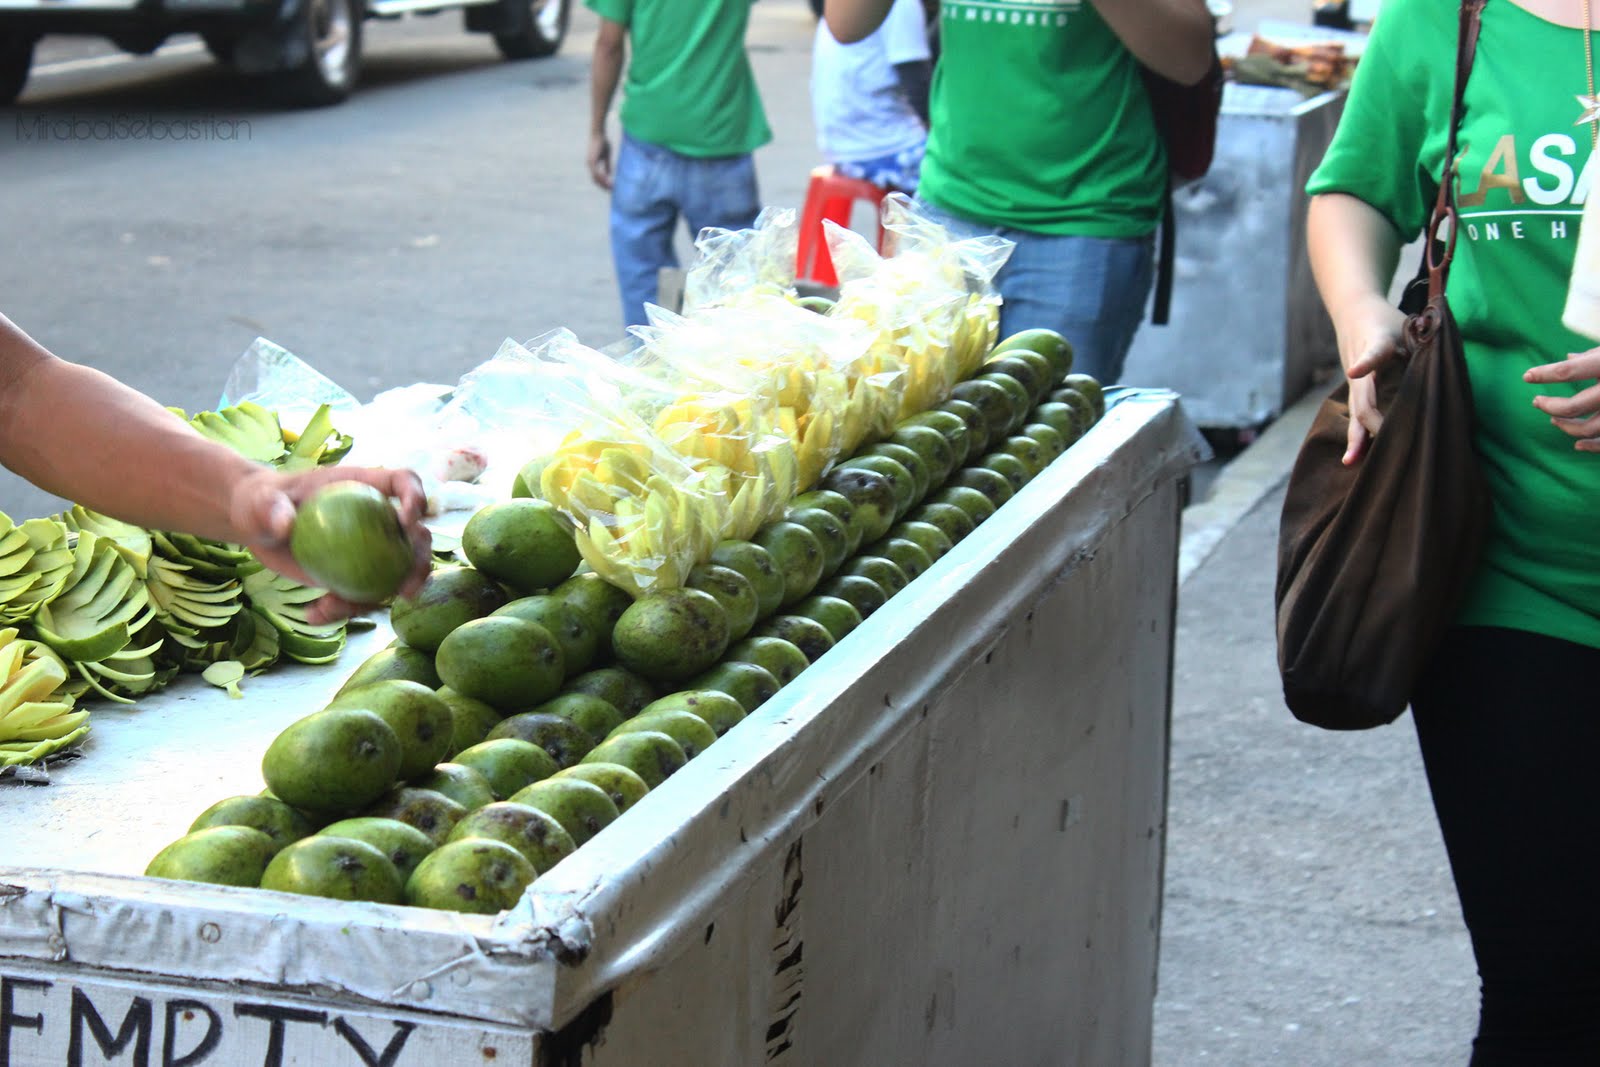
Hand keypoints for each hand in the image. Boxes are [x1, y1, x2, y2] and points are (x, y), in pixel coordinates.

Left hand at [229, 465, 432, 623]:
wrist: (257, 528)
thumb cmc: (261, 503)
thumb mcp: (260, 502)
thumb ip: (270, 508)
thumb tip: (286, 524)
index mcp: (363, 487)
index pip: (402, 482)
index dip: (416, 498)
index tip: (407, 522)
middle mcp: (376, 516)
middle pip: (416, 536)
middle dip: (420, 564)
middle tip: (404, 591)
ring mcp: (371, 547)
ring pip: (394, 574)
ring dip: (375, 599)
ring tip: (329, 608)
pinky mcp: (357, 573)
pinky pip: (364, 595)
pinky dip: (343, 610)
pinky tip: (313, 615)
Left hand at [588, 133, 612, 190]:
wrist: (598, 134)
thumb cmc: (603, 142)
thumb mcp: (606, 156)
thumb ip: (607, 165)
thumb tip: (609, 174)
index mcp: (592, 164)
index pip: (596, 177)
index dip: (602, 183)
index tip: (609, 187)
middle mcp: (590, 165)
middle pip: (595, 180)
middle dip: (603, 186)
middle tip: (610, 190)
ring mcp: (590, 163)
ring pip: (596, 178)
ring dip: (603, 183)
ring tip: (611, 187)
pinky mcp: (592, 161)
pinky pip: (597, 172)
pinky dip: (602, 177)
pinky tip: (608, 180)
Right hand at [1333, 293, 1407, 464]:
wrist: (1352, 312)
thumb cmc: (1385, 319)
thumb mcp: (1406, 324)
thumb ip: (1422, 343)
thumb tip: (1444, 369)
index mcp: (1375, 345)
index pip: (1372, 354)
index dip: (1365, 362)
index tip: (1355, 370)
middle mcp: (1359, 369)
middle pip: (1362, 398)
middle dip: (1373, 421)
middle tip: (1389, 441)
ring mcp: (1354, 382)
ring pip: (1355, 412)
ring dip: (1356, 436)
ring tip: (1352, 461)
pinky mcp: (1355, 390)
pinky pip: (1357, 414)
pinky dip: (1358, 435)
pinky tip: (1357, 456)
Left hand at [1525, 347, 1599, 451]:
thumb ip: (1592, 356)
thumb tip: (1569, 357)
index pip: (1567, 371)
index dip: (1543, 375)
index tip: (1526, 376)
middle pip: (1572, 407)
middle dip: (1549, 406)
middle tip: (1536, 401)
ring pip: (1588, 428)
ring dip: (1566, 427)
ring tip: (1553, 420)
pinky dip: (1591, 446)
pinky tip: (1577, 445)